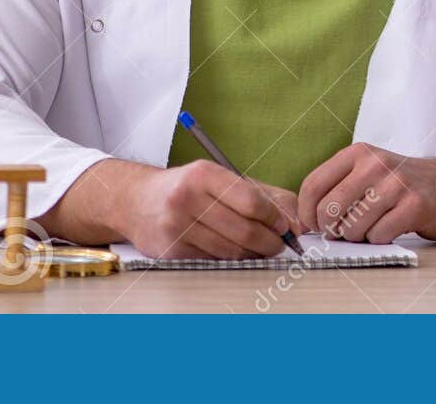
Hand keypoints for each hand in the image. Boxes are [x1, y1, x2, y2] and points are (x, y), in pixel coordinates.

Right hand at [123, 159, 304, 260]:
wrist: (138, 201)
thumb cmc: (191, 189)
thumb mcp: (225, 180)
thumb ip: (266, 197)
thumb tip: (296, 225)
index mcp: (204, 174)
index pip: (253, 202)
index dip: (275, 219)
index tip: (285, 227)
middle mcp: (187, 198)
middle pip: (245, 231)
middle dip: (271, 243)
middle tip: (279, 246)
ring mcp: (176, 226)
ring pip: (231, 252)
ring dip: (253, 255)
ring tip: (260, 250)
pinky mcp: (170, 251)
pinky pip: (213, 262)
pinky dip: (231, 261)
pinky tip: (234, 254)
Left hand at [297, 144, 435, 244]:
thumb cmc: (405, 183)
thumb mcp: (370, 171)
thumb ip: (340, 187)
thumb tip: (306, 221)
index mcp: (358, 153)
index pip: (313, 185)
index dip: (306, 213)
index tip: (313, 227)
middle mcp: (374, 164)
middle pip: (329, 210)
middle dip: (331, 230)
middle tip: (344, 231)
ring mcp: (395, 184)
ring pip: (352, 227)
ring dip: (358, 237)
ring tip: (373, 226)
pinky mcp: (414, 205)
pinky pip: (379, 235)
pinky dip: (380, 239)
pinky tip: (391, 228)